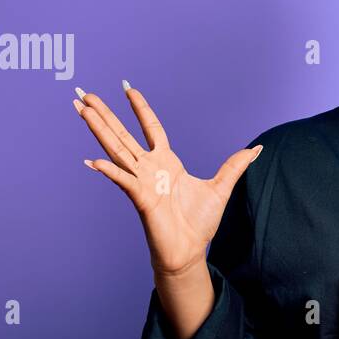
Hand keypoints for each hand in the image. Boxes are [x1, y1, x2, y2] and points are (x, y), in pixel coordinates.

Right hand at [73, 83, 262, 276]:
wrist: (190, 251)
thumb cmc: (199, 223)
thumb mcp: (221, 188)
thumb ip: (235, 166)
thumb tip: (257, 149)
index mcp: (166, 162)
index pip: (151, 128)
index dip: (140, 109)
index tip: (127, 88)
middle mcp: (149, 169)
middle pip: (123, 134)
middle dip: (104, 114)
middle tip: (84, 93)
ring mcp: (142, 182)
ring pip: (116, 150)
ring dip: (98, 130)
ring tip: (81, 110)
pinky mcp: (141, 199)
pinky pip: (123, 182)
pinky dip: (110, 172)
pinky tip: (92, 160)